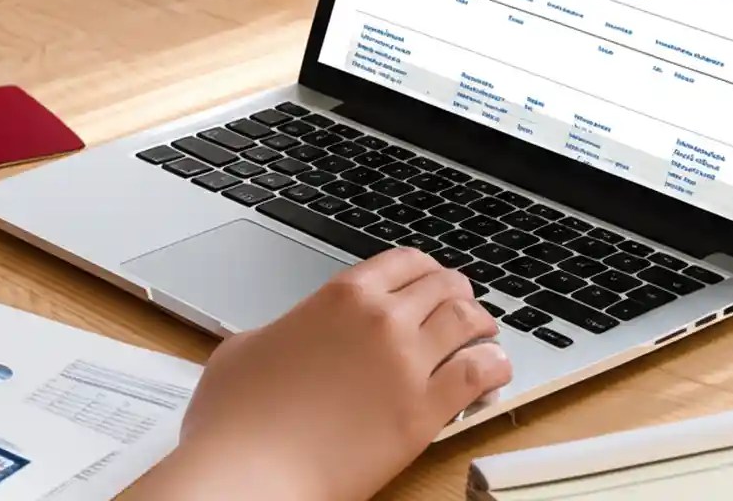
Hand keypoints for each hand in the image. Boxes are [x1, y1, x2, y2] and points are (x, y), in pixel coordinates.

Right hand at [122, 248, 510, 500]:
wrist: (251, 470)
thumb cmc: (237, 417)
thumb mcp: (246, 348)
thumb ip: (282, 330)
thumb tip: (288, 337)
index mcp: (341, 296)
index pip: (405, 262)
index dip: (425, 270)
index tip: (431, 281)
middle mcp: (382, 319)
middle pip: (446, 286)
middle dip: (459, 294)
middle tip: (464, 307)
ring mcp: (408, 362)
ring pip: (470, 321)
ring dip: (482, 325)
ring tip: (485, 336)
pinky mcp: (425, 410)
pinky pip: (481, 373)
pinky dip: (495, 367)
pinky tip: (493, 372)